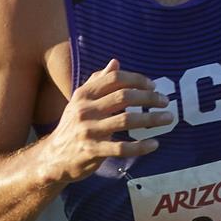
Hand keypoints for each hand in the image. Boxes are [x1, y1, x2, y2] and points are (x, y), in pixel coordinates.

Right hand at [41, 60, 170, 183]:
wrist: (53, 158)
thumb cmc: (72, 127)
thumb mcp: (80, 102)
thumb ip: (98, 82)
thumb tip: (115, 62)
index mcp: (84, 94)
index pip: (115, 78)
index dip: (137, 79)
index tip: (153, 86)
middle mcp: (85, 110)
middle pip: (124, 96)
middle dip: (149, 97)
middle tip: (165, 101)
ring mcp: (88, 131)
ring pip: (127, 120)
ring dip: (151, 119)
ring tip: (168, 119)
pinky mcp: (92, 151)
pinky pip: (122, 147)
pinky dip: (141, 146)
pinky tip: (155, 144)